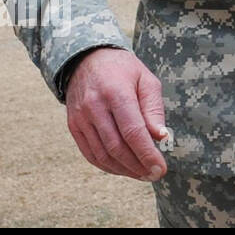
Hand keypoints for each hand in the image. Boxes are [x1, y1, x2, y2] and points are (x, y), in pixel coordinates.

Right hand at [65, 48, 168, 180]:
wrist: (87, 59)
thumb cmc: (124, 70)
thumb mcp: (146, 80)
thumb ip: (153, 109)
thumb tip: (161, 137)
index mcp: (116, 93)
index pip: (133, 131)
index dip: (147, 154)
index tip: (160, 169)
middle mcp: (95, 107)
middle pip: (117, 147)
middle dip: (138, 165)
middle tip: (154, 175)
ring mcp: (81, 118)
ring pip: (102, 154)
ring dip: (124, 169)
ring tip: (142, 174)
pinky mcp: (73, 126)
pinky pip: (90, 153)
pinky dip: (107, 166)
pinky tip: (123, 168)